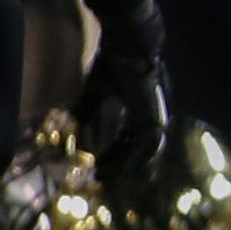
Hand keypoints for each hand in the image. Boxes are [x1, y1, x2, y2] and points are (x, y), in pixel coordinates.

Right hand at [75, 15, 172, 186]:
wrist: (128, 51)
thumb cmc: (113, 66)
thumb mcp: (95, 92)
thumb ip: (87, 109)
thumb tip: (72, 125)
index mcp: (140, 109)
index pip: (128, 139)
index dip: (114, 153)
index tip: (98, 167)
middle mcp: (150, 117)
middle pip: (135, 148)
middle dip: (118, 164)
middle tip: (101, 178)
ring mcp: (156, 118)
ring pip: (143, 151)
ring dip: (125, 164)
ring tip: (106, 176)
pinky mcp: (157, 119)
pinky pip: (148, 146)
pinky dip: (136, 158)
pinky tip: (121, 169)